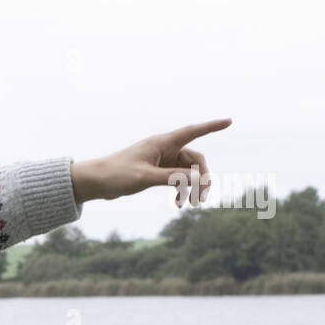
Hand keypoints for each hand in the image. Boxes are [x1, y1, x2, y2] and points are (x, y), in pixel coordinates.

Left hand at [70, 118, 232, 205]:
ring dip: (191, 185)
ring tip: (193, 203)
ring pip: (186, 171)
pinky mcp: (155, 171)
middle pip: (193, 159)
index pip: (192, 131)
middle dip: (201, 176)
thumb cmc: (117, 175)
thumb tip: (198, 180)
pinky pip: (176, 178)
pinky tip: (180, 203)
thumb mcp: (145, 178)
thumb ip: (172, 178)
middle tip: (202, 196)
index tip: (229, 121)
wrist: (95, 182)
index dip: (211, 126)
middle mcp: (163, 148)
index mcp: (161, 143)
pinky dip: (180, 188)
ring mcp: (160, 160)